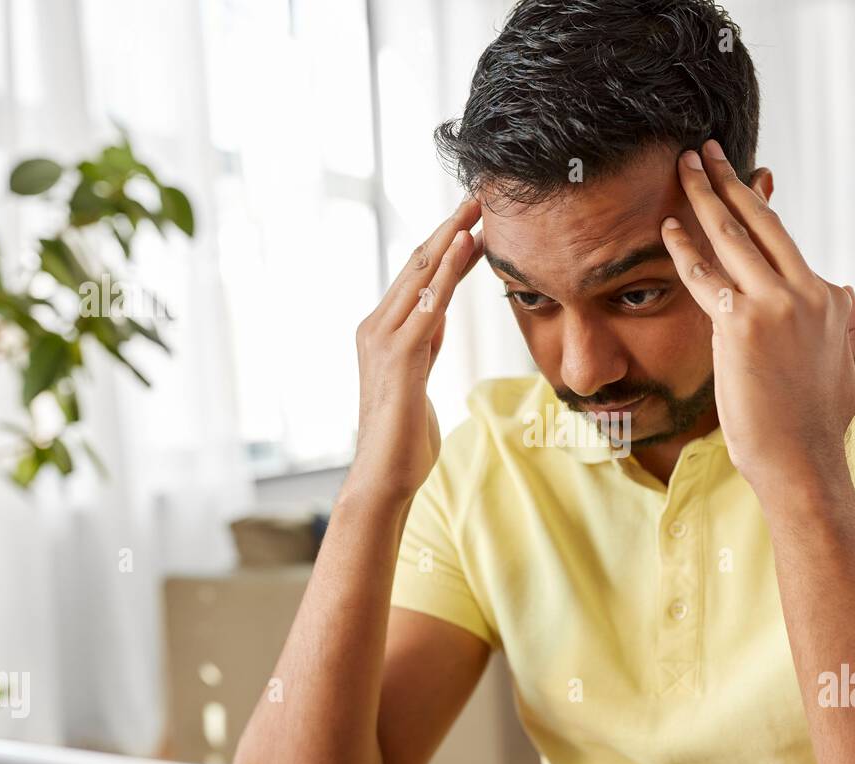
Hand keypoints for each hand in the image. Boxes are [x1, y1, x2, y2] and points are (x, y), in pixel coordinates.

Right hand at [347, 198, 482, 504]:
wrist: (385, 477)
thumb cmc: (405, 437)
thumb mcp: (419, 379)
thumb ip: (422, 346)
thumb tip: (434, 322)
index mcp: (381, 331)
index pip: (417, 277)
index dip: (445, 245)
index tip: (472, 219)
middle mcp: (376, 327)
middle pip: (417, 265)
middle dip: (449, 228)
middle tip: (479, 196)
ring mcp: (384, 339)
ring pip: (421, 275)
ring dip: (451, 237)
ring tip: (476, 207)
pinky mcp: (399, 356)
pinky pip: (428, 304)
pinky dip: (446, 271)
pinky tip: (465, 244)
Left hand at [661, 140, 854, 501]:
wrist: (802, 463)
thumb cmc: (819, 425)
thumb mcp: (854, 367)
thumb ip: (851, 325)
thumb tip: (846, 294)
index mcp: (830, 300)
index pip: (786, 241)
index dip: (758, 205)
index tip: (742, 179)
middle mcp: (807, 293)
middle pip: (761, 222)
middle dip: (729, 180)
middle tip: (706, 149)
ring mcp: (775, 306)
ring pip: (732, 239)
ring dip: (703, 197)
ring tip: (683, 167)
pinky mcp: (741, 326)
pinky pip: (705, 277)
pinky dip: (684, 249)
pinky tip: (668, 227)